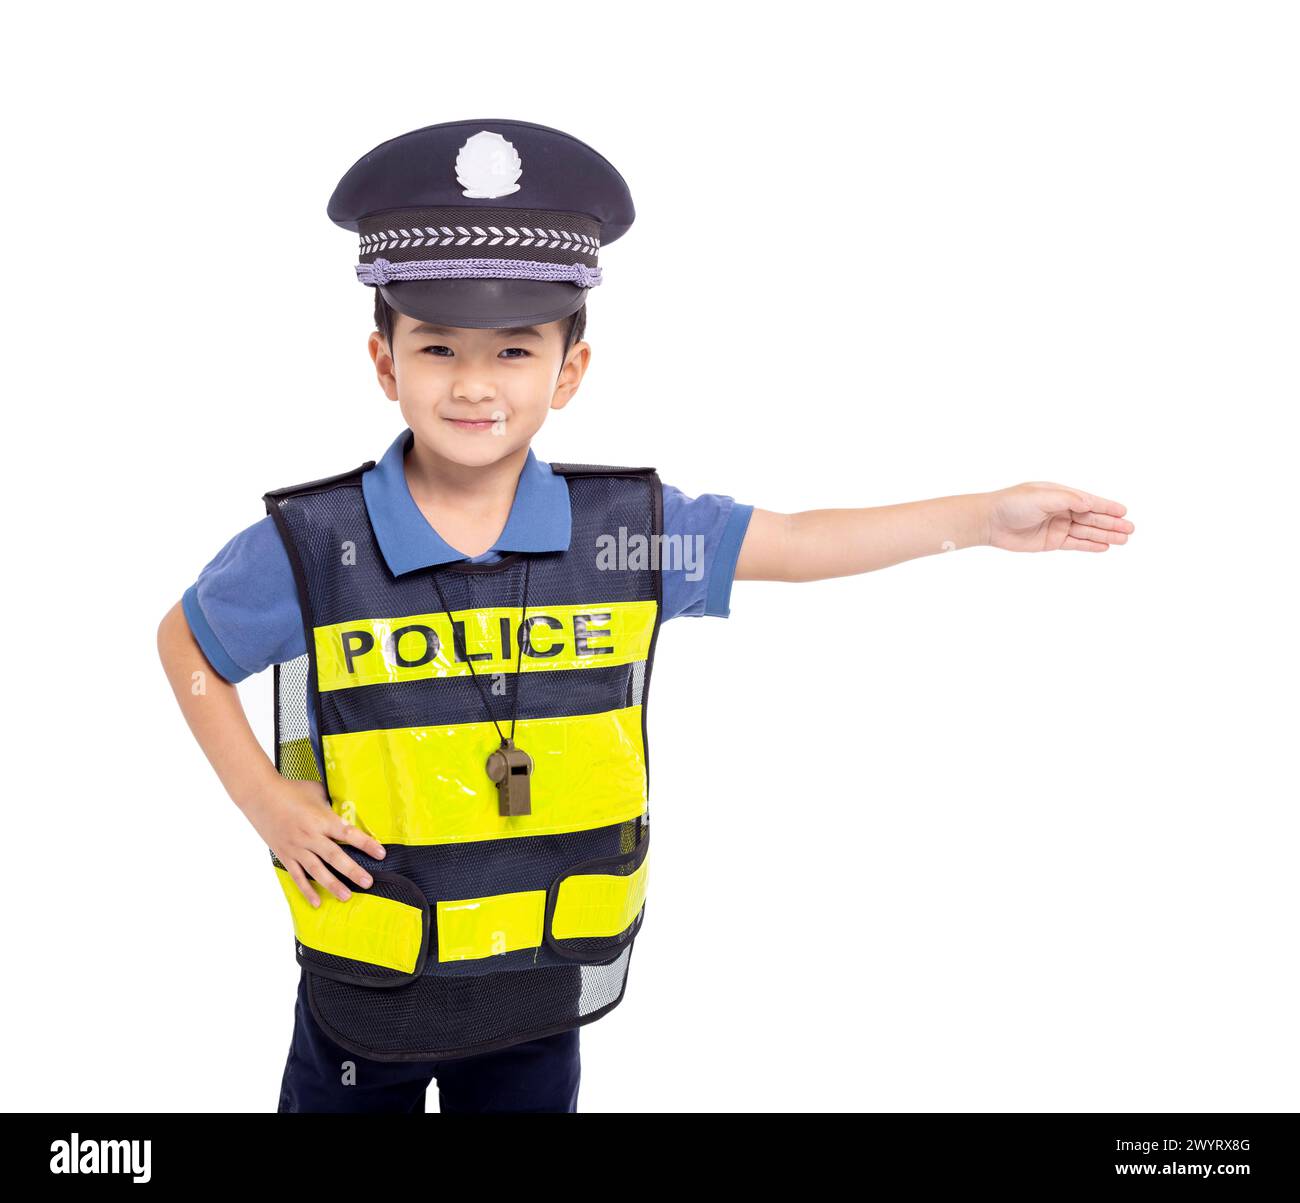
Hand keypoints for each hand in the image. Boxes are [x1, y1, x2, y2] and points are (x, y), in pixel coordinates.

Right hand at [245, 776, 386, 906]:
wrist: (260, 795)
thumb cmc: (291, 790)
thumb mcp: (317, 791)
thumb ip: (333, 802)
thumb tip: (349, 806)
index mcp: (321, 819)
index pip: (348, 833)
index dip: (366, 844)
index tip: (381, 854)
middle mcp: (310, 835)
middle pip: (334, 856)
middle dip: (352, 870)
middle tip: (367, 882)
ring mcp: (296, 847)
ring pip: (317, 870)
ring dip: (332, 884)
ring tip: (346, 896)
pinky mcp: (284, 855)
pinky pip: (297, 876)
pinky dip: (306, 890)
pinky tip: (316, 902)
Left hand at [982, 482, 1133, 552]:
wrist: (989, 521)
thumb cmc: (1012, 504)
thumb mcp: (1041, 497)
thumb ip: (1067, 500)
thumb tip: (1089, 503)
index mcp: (1060, 494)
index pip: (1089, 501)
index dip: (1107, 507)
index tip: (1124, 512)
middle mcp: (1061, 510)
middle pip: (1091, 517)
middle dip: (1111, 523)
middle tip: (1131, 529)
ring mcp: (1057, 526)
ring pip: (1086, 531)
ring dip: (1105, 535)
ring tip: (1123, 540)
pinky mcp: (1051, 541)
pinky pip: (1075, 543)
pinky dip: (1089, 545)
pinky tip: (1104, 547)